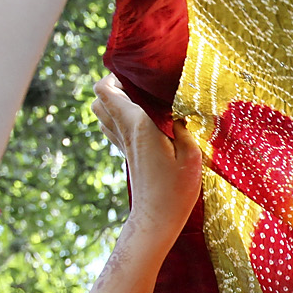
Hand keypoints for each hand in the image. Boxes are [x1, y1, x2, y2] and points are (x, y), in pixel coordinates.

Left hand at [93, 74, 201, 243]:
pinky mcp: (126, 153)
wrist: (157, 219)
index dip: (117, 75)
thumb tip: (181, 110)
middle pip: (99, 96)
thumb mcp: (192, 156)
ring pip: (101, 111)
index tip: (140, 74)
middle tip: (141, 84)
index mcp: (137, 124)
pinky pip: (111, 126)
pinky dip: (117, 116)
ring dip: (113, 100)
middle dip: (114, 84)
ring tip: (139, 99)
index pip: (107, 89)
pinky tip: (139, 120)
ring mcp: (122, 142)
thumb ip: (185, 129)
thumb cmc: (176, 190)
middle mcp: (124, 130)